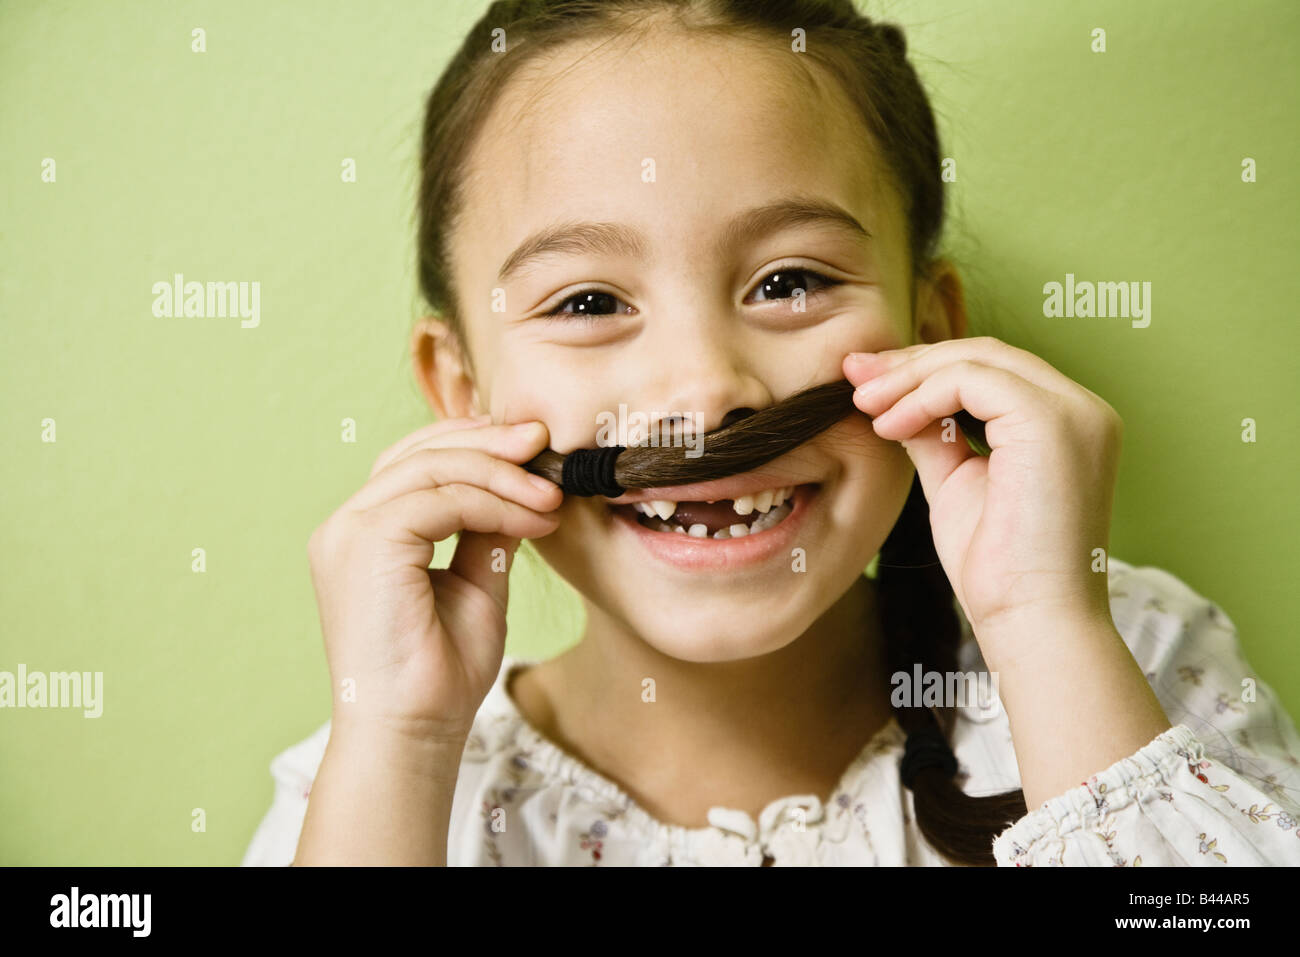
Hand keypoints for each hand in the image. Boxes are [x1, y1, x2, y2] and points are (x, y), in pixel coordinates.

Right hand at [306, 415, 561, 744]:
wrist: (414, 733)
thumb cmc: (441, 675)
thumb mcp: (477, 585)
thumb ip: (489, 532)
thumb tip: (523, 486)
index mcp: (365, 533)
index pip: (417, 462)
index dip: (476, 445)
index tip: (536, 450)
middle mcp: (347, 525)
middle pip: (421, 452)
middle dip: (490, 441)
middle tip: (546, 443)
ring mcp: (349, 531)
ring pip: (434, 468)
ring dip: (503, 474)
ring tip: (552, 492)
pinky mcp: (366, 543)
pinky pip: (442, 499)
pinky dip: (495, 501)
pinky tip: (535, 518)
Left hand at [844, 336, 1123, 648]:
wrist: (1029, 619)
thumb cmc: (998, 570)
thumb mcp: (956, 483)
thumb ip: (936, 434)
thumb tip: (896, 400)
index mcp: (1066, 422)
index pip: (991, 371)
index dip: (925, 369)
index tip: (866, 382)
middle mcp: (1081, 409)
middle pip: (984, 355)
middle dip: (911, 362)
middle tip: (853, 375)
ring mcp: (1074, 412)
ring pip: (977, 359)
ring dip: (909, 377)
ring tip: (863, 405)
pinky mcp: (1052, 420)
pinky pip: (972, 380)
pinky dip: (921, 395)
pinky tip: (888, 425)